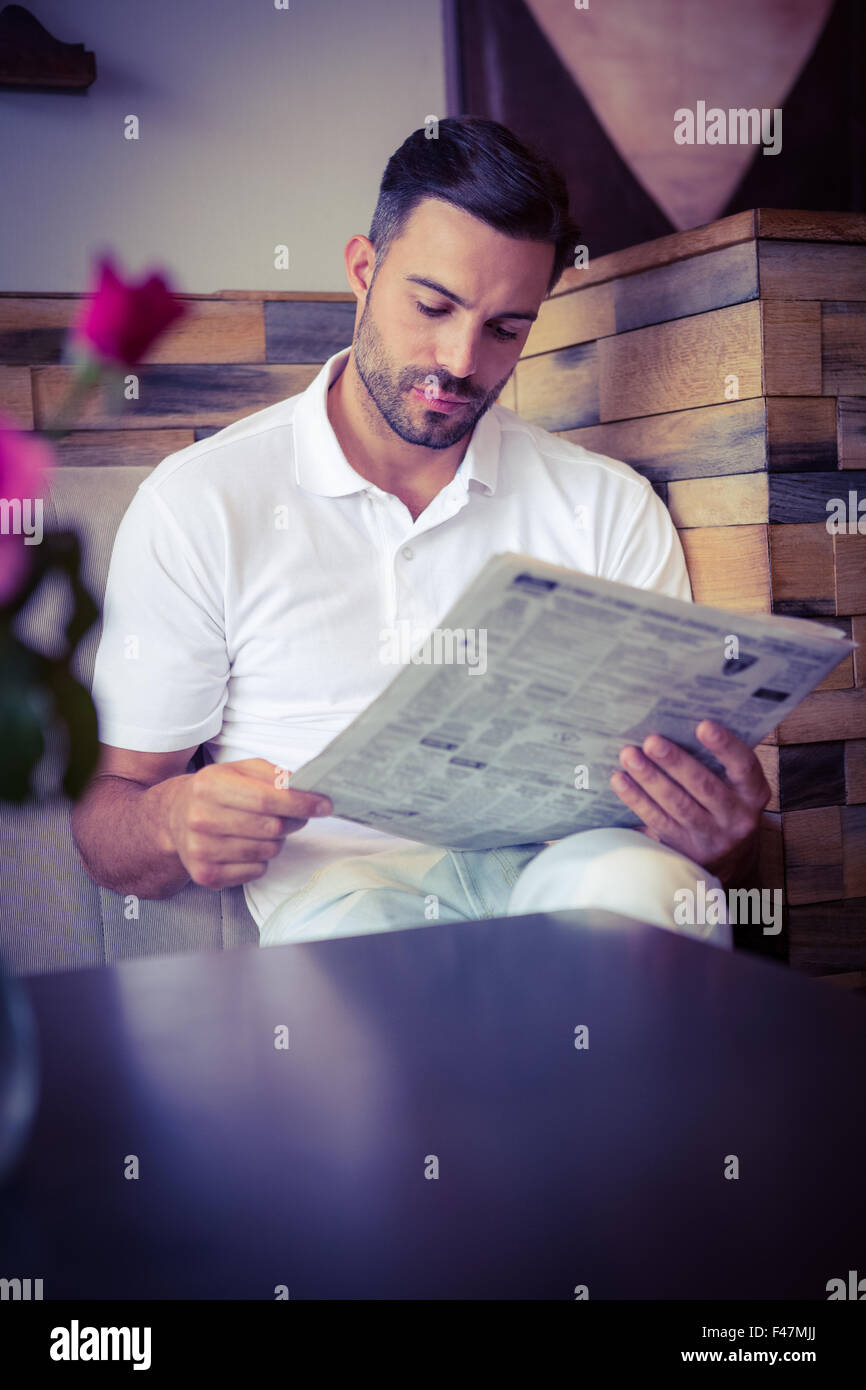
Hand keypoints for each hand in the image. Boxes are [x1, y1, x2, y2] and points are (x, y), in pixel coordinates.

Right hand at [163, 757, 331, 890]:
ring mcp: (201, 851)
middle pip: (271, 828)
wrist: (174, 818)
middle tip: (294, 815)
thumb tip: (307, 789)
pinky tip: (247, 845)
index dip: (301, 803)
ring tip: (262, 828)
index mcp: (209, 786)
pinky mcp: (206, 876)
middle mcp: (201, 819)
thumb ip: (274, 775)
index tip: (324, 805)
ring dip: (276, 841)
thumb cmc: (216, 790)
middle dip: (293, 821)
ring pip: (267, 851)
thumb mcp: (239, 769)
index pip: (266, 799)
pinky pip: (257, 871)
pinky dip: (261, 860)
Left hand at [609, 720, 769, 884]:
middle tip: (652, 741)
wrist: (729, 855)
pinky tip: (620, 780)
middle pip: (704, 786)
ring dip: (650, 778)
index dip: (725, 746)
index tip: (703, 725)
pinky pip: (658, 821)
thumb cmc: (725, 799)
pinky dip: (637, 799)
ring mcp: (712, 836)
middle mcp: (738, 817)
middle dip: (676, 762)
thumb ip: (717, 760)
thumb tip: (676, 722)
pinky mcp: (685, 848)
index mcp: (753, 792)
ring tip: (629, 755)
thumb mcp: (735, 783)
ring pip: (677, 804)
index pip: (744, 766)